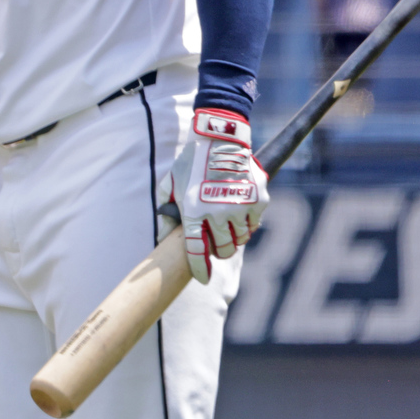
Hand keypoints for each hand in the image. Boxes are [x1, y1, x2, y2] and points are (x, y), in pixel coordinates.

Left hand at [167, 109, 266, 283]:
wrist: (220, 140)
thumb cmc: (191, 163)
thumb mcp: (169, 184)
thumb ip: (164, 211)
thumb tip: (162, 237)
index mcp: (193, 211)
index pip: (196, 251)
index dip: (200, 269)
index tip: (203, 278)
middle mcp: (217, 213)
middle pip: (222, 249)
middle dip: (218, 250)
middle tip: (216, 242)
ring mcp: (240, 207)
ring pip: (240, 239)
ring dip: (233, 237)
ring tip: (226, 225)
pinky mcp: (258, 200)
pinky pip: (254, 225)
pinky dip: (247, 224)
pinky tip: (239, 214)